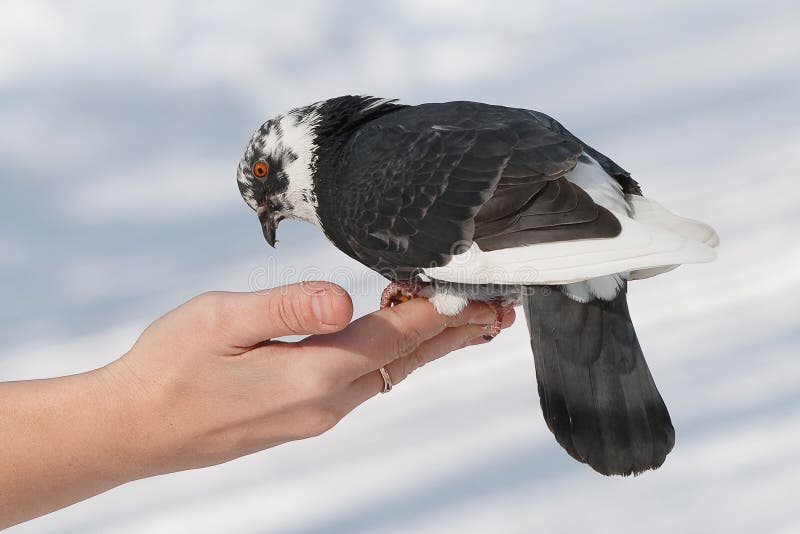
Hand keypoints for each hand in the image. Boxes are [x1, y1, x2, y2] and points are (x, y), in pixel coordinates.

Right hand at [106, 282, 514, 477]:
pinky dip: (390, 358)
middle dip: (452, 333)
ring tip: (462, 325)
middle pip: (404, 360)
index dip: (442, 312)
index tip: (483, 296)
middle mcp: (323, 403)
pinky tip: (393, 345)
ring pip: (386, 373)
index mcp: (311, 375)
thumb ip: (289, 308)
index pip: (395, 336)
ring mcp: (312, 415)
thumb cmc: (169, 368)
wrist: (132, 428)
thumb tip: (345, 300)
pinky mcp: (298, 417)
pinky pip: (361, 383)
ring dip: (425, 347)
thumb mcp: (221, 321)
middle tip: (497, 313)